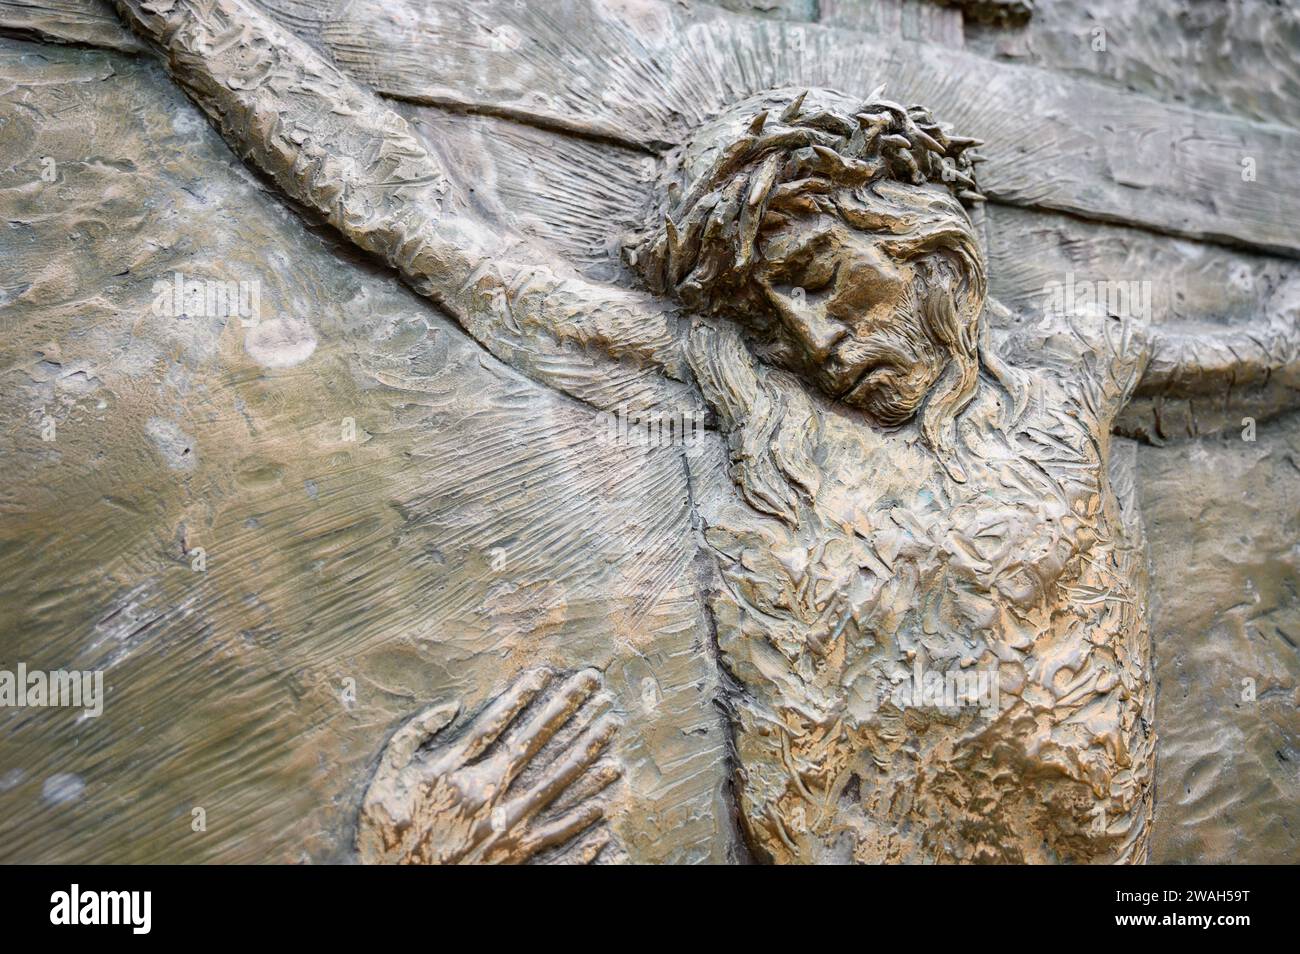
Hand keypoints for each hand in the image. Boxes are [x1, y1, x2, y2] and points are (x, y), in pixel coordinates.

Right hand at [356, 667, 622, 863]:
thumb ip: (414, 735)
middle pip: (534, 744)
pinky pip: (555, 834)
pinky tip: (604, 799)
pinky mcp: (512, 856)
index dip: (523, 694)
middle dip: (565, 710)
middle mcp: (484, 796)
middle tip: (593, 684)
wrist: (394, 884)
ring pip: (554, 783)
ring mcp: (503, 828)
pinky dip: (581, 817)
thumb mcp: (385, 776)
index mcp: (453, 772)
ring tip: (610, 727)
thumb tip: (451, 706)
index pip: (497, 723)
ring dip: (586, 753)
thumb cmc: (385, 829)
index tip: (548, 672)